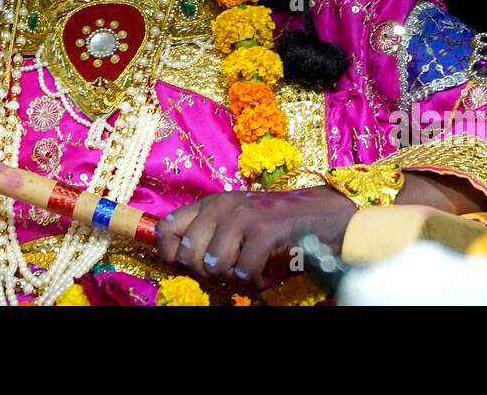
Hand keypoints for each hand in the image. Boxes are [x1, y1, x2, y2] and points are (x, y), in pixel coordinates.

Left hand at [155, 185, 356, 287]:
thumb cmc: (274, 223)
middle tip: (228, 274)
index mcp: (210, 203)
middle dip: (206, 274)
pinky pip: (242, 271)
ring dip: (231, 279)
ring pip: (214, 265)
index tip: (188, 268)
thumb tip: (178, 262)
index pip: (167, 228)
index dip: (170, 254)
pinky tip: (262, 277)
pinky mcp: (265, 231)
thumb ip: (207, 234)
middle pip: (189, 254)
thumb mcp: (234, 221)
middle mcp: (222, 205)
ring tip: (247, 274)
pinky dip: (252, 282)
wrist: (319, 214)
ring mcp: (243, 216)